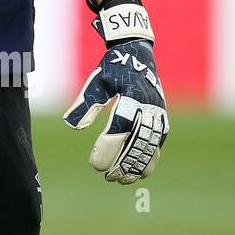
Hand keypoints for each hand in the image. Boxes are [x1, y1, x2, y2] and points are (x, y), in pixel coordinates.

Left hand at [64, 0, 168, 183]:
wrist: (138, 54)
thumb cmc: (112, 69)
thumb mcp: (96, 82)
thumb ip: (85, 104)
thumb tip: (72, 127)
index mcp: (131, 97)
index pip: (118, 130)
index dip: (107, 149)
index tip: (95, 164)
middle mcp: (148, 107)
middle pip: (136, 142)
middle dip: (123, 163)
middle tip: (107, 177)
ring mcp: (158, 114)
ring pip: (150, 146)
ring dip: (137, 165)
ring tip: (122, 180)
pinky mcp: (162, 119)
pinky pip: (157, 143)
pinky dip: (149, 158)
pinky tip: (139, 172)